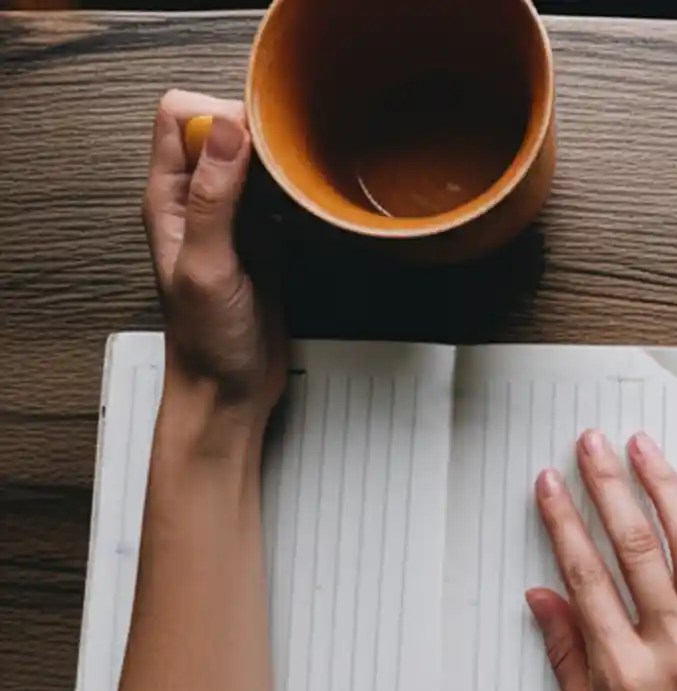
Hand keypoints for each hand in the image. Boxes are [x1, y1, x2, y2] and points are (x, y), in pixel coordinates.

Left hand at [143, 90, 285, 429]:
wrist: (229, 389)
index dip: (219, 115)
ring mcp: (231, 217)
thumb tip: (225, 127)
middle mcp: (197, 200)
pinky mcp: (262, 235)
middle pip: (221, 126)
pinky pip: (277, 190)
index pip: (181, 116)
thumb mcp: (208, 265)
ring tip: (302, 179)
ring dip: (279, 158)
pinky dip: (295, 187)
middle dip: (256, 131)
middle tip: (286, 162)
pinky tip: (309, 201)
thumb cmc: (206, 341)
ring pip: (253, 156)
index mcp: (169, 199)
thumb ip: (213, 197)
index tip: (257, 143)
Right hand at [527, 430, 676, 690]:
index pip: (585, 577)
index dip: (564, 523)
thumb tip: (542, 598)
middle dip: (609, 488)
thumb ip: (568, 657)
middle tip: (592, 446)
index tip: (551, 486)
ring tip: (647, 450)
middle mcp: (672, 649)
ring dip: (666, 490)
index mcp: (624, 672)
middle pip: (633, 549)